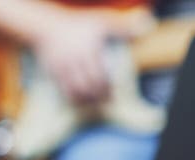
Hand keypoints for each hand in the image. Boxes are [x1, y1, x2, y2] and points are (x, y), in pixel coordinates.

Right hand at [32, 8, 154, 102]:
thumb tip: (147, 27)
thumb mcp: (101, 21)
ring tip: (93, 103)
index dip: (108, 88)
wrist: (47, 27)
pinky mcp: (53, 73)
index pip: (101, 75)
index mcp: (90, 48)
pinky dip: (72, 98)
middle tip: (106, 102)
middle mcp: (76, 58)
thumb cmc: (78, 25)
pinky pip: (64, 90)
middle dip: (98, 97)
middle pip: (89, 85)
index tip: (113, 95)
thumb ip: (123, 27)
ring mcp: (63, 66)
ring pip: (76, 90)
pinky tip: (78, 101)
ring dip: (86, 100)